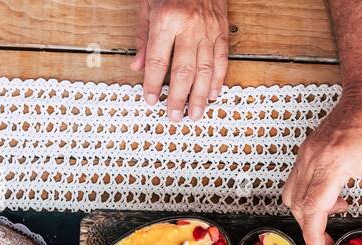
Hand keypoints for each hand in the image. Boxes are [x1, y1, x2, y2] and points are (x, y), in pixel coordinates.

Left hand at [132, 0, 228, 120]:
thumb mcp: (148, 4)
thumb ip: (143, 36)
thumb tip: (139, 66)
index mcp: (167, 19)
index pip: (159, 61)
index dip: (154, 84)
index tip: (150, 100)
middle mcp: (189, 27)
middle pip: (184, 71)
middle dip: (179, 97)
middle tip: (174, 117)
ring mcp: (208, 30)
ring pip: (205, 70)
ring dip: (200, 95)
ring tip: (195, 114)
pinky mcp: (222, 30)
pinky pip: (222, 59)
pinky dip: (218, 78)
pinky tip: (214, 94)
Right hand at [283, 81, 361, 244]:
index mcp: (334, 162)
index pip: (313, 207)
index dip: (312, 235)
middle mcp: (314, 157)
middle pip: (298, 204)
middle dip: (310, 229)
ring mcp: (307, 152)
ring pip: (292, 193)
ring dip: (308, 212)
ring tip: (334, 218)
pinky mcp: (308, 149)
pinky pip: (298, 181)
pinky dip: (310, 197)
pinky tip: (336, 197)